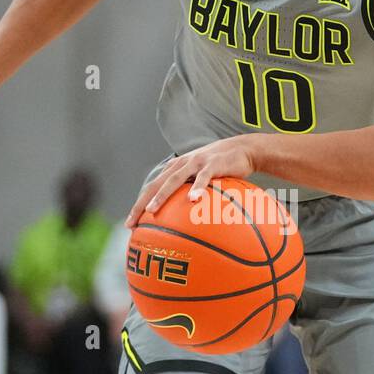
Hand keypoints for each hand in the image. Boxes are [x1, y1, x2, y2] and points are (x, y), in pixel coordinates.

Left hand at [124, 135, 261, 227]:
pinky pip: (203, 178)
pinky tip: (193, 201)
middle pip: (156, 184)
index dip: (138, 204)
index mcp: (175, 169)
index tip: (130, 224)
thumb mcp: (201, 178)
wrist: (243, 149)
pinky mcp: (212, 164)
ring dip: (161, 196)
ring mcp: (196, 163)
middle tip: (132, 222)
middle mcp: (181, 164)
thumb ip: (190, 192)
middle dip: (141, 203)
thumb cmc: (221, 168)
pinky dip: (197, 189)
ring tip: (152, 210)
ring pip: (174, 180)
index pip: (151, 187)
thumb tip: (183, 221)